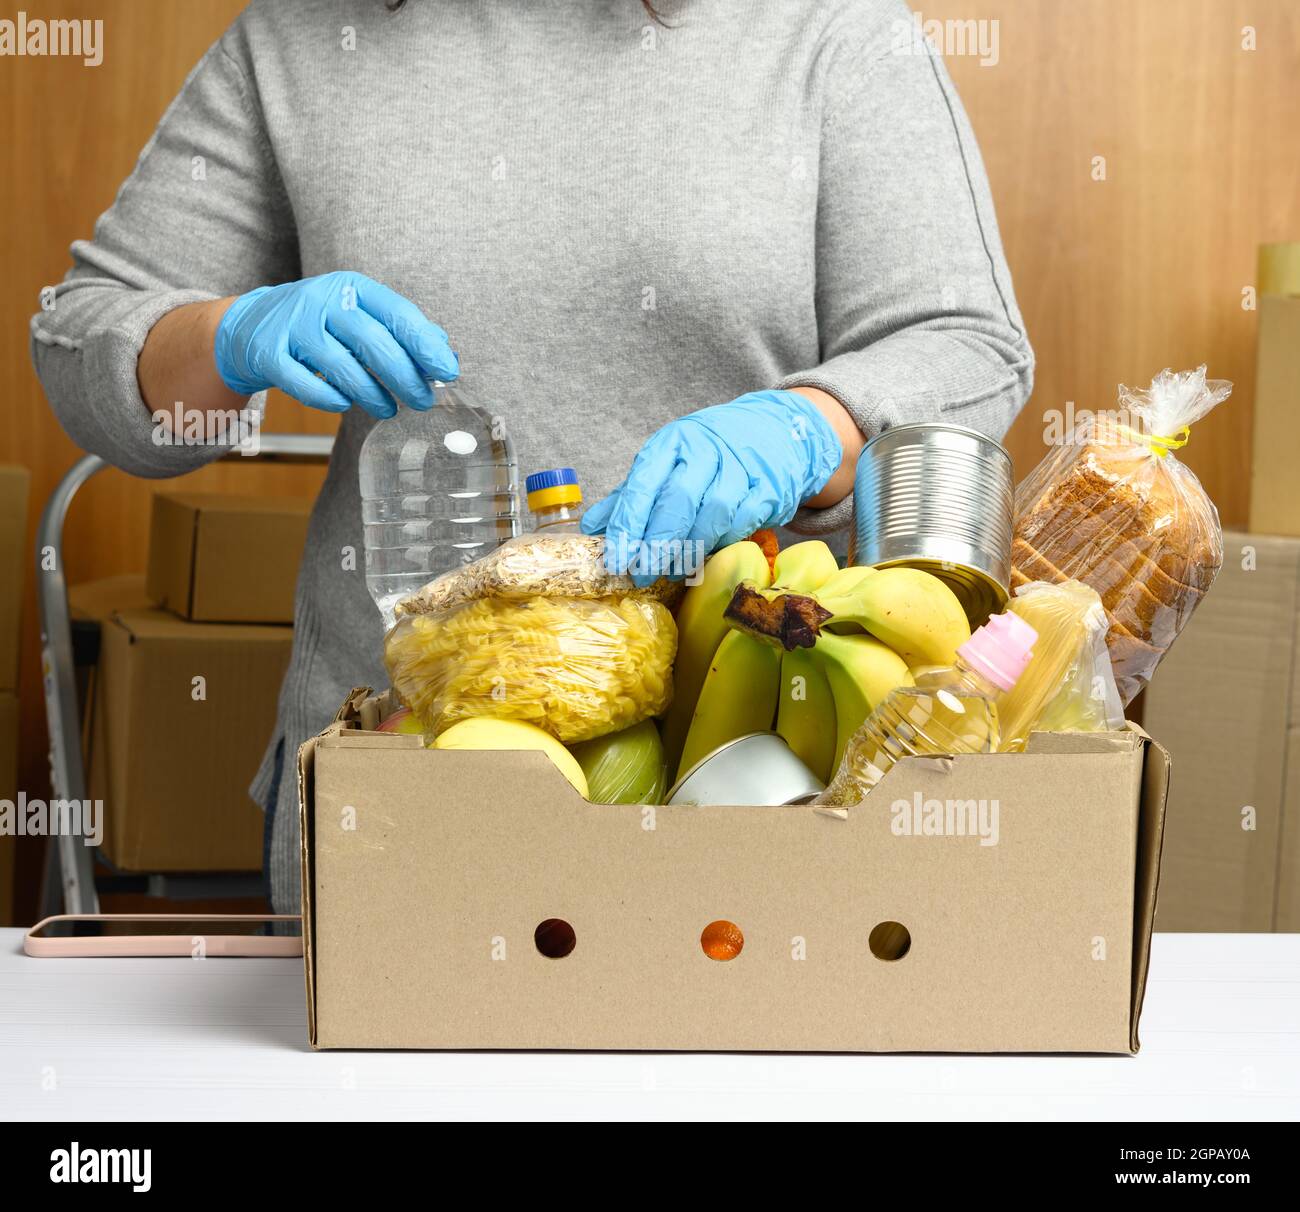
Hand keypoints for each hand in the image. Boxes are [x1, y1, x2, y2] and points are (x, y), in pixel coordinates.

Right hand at [213, 270, 457, 416]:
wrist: (249, 325)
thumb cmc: (317, 325)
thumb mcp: (356, 316)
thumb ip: (398, 330)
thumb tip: (443, 351)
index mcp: (350, 287)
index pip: (397, 313)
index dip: (425, 345)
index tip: (447, 371)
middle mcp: (321, 300)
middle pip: (373, 341)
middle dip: (405, 376)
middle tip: (423, 400)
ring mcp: (292, 326)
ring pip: (342, 366)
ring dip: (372, 394)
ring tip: (390, 409)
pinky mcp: (268, 353)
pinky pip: (305, 385)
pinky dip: (331, 400)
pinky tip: (346, 405)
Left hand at [582, 389, 841, 583]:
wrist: (774, 431)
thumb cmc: (710, 453)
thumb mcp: (666, 465)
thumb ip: (630, 496)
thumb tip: (591, 528)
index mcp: (672, 442)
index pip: (643, 484)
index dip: (627, 525)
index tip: (615, 558)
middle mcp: (705, 449)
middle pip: (678, 500)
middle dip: (658, 543)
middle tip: (643, 572)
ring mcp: (740, 466)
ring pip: (713, 512)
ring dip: (691, 547)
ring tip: (673, 569)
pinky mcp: (768, 487)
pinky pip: (743, 521)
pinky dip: (722, 541)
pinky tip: (707, 553)